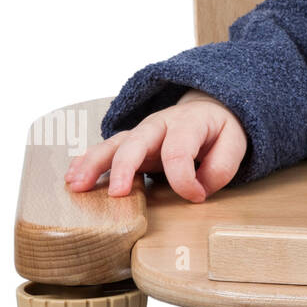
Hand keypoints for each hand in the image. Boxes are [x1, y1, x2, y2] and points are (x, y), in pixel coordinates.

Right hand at [65, 89, 247, 202]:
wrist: (210, 110)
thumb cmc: (220, 130)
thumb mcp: (234, 143)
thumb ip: (222, 167)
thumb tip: (197, 190)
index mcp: (188, 122)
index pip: (178, 150)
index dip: (185, 178)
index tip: (196, 196)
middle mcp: (160, 124)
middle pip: (137, 141)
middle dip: (124, 166)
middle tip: (116, 193)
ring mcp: (142, 133)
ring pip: (114, 144)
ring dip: (94, 164)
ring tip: (76, 185)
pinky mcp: (131, 144)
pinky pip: (106, 150)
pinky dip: (87, 161)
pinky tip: (72, 177)